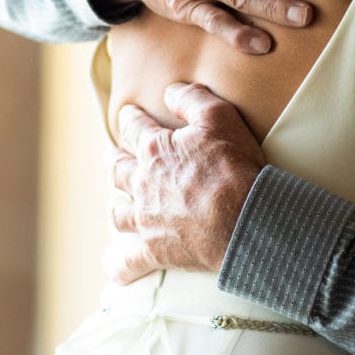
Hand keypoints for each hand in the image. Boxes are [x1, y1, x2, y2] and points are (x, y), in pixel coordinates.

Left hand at [107, 83, 263, 283]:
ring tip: (113, 201)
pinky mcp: (155, 251)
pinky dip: (118, 264)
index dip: (131, 119)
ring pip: (119, 212)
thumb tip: (170, 90)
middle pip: (119, 170)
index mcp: (156, 151)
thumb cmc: (234, 166)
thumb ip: (192, 99)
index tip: (128, 114)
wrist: (243, 218)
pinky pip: (128, 261)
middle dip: (114, 160)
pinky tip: (112, 264)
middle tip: (111, 157)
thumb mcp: (219, 117)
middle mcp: (143, 185)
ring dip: (114, 204)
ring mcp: (146, 220)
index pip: (135, 129)